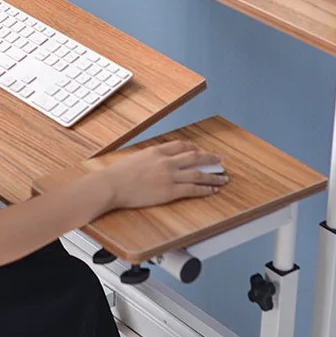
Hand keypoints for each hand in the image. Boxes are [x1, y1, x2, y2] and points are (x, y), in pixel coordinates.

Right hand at [103, 141, 227, 209]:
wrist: (113, 185)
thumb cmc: (117, 174)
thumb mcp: (134, 158)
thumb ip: (147, 158)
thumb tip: (150, 161)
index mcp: (156, 151)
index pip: (180, 146)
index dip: (192, 147)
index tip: (198, 149)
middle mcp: (166, 161)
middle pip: (194, 156)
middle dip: (209, 157)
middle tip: (219, 159)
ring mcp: (169, 176)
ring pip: (198, 173)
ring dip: (212, 175)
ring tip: (222, 178)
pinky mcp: (170, 191)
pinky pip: (193, 189)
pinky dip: (205, 189)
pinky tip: (212, 190)